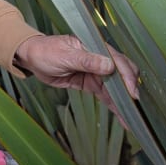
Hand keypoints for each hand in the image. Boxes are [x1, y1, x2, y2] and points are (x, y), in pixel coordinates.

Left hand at [14, 34, 139, 114]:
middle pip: (122, 74)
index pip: (118, 61)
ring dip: (123, 101)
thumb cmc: (46, 51)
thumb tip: (109, 65)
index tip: (131, 92)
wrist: (32, 58)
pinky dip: (113, 104)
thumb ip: (87, 60)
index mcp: (96, 47)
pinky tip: (121, 115)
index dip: (126, 76)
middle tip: (133, 106)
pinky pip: (105, 94)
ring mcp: (96, 72)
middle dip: (129, 90)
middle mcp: (100, 59)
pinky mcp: (91, 83)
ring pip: (115, 87)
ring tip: (130, 117)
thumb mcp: (65, 55)